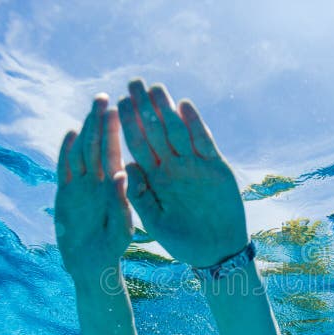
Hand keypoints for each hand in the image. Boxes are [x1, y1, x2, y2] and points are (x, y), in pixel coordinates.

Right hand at [55, 95, 132, 286]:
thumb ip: (120, 202)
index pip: (115, 153)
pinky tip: (71, 135)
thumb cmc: (112, 247)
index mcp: (114, 187)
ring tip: (90, 110)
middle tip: (103, 98)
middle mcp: (98, 182)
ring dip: (86, 131)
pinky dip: (67, 152)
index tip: (121, 109)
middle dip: (100, 123)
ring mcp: (81, 186)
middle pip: (97, 147)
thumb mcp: (121, 228)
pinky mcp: (65, 194)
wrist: (91, 264)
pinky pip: (66, 169)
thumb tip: (122, 174)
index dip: (116, 132)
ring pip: (83, 153)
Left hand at [117, 79, 247, 267]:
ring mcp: (195, 164)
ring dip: (167, 109)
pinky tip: (184, 106)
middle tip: (133, 83)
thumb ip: (140, 195)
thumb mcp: (156, 221)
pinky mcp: (216, 166)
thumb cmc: (183, 240)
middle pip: (156, 131)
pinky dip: (195, 124)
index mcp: (155, 177)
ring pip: (178, 130)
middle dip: (144, 107)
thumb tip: (123, 166)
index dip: (128, 124)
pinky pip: (203, 141)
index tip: (116, 103)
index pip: (138, 144)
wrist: (217, 251)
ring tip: (155, 88)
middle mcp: (173, 166)